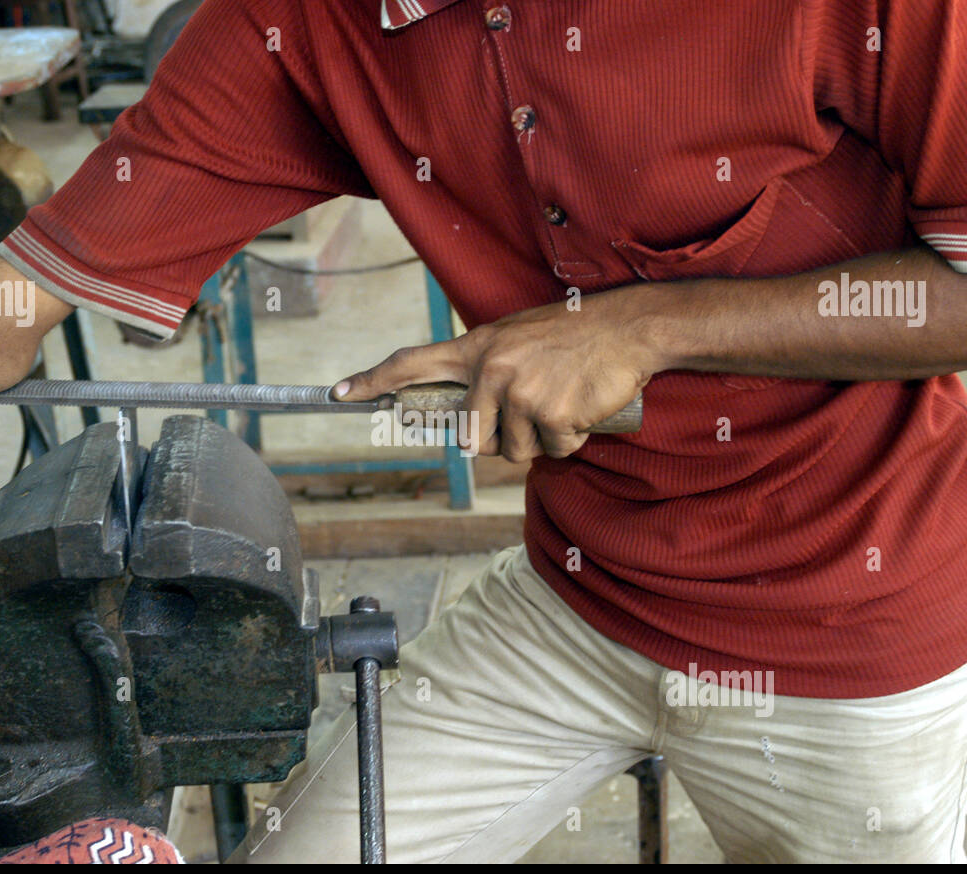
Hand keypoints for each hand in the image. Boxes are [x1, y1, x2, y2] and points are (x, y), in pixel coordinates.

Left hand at [333, 291, 663, 460]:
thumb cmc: (573, 337)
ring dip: (541, 440)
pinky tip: (581, 408)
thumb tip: (471, 431)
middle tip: (532, 411)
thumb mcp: (517, 340)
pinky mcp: (551, 414)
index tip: (338, 393)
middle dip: (500, 441)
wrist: (628, 328)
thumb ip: (486, 373)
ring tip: (562, 401)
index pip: (411, 363)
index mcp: (478, 348)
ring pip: (514, 451)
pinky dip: (570, 440)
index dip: (372, 381)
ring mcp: (520, 393)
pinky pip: (552, 451)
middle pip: (472, 438)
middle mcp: (491, 370)